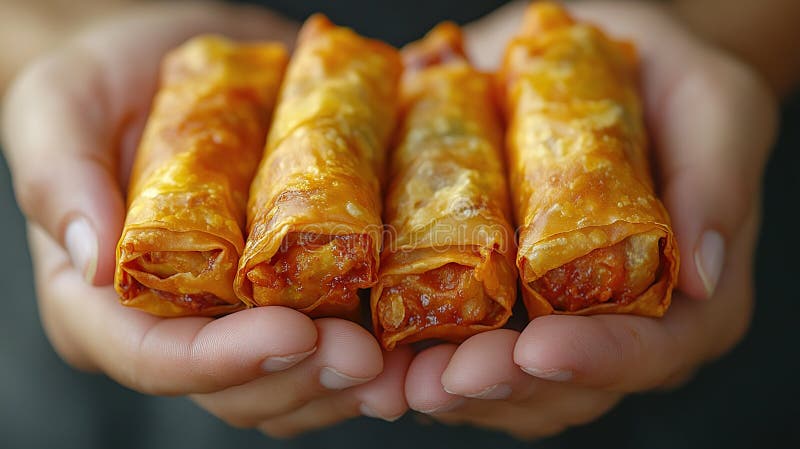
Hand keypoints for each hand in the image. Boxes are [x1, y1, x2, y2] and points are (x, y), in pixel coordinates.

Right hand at [2, 2, 408, 436]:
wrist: (162, 66)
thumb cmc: (99, 85)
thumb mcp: (59, 108)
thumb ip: (59, 179)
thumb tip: (93, 260)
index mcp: (103, 304)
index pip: (156, 358)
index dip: (225, 360)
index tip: (293, 332)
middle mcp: (173, 326)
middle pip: (232, 389)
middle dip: (302, 377)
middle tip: (365, 355)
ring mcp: (232, 317)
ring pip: (285, 386)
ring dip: (344, 384)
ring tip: (398, 365)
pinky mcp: (282, 295)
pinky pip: (322, 349)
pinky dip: (368, 355)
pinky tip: (406, 347)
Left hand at [404, 1, 776, 439]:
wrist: (604, 61)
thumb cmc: (670, 83)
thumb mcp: (713, 107)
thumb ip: (713, 182)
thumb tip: (701, 273)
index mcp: (684, 302)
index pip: (649, 352)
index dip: (596, 360)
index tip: (539, 349)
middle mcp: (613, 329)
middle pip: (562, 387)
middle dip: (500, 386)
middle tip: (442, 377)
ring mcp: (548, 321)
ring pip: (502, 385)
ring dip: (445, 387)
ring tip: (396, 379)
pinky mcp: (493, 301)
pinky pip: (454, 344)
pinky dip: (413, 354)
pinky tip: (374, 352)